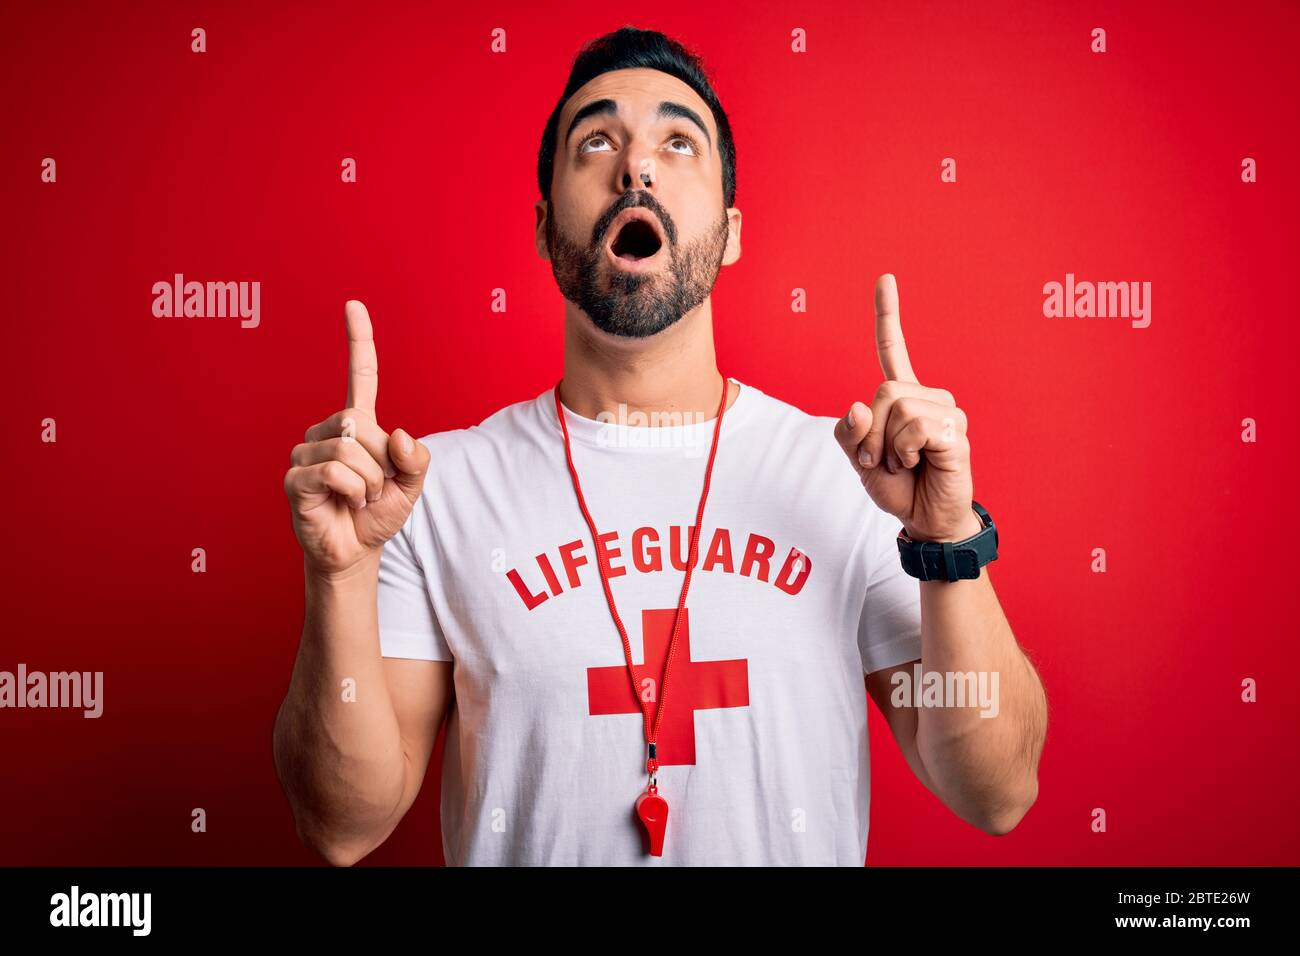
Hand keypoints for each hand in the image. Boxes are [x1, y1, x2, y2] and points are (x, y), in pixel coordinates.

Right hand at [284, 300, 431, 577]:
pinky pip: (335, 472)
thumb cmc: (379, 514)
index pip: (360, 376)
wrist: (355, 552)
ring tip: (361, 499)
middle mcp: (328, 431)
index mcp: (359, 425)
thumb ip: (418, 460)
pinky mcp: (295, 477)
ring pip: (350, 450)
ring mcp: (307, 452)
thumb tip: (399, 434)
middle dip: (382, 461)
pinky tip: (346, 504)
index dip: (359, 341)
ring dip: (369, 482)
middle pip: (362, 423)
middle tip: (375, 487)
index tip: (353, 305)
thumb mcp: (413, 486)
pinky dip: (353, 491)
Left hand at [833, 274, 977, 542]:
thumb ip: (850, 433)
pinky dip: (905, 452)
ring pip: (897, 409)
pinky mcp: (956, 432)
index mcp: (904, 397)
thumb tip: (859, 405)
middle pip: (884, 390)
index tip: (885, 278)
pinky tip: (920, 464)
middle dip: (870, 433)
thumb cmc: (897, 487)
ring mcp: (946, 412)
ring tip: (902, 464)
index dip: (888, 314)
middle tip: (880, 460)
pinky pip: (915, 428)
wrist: (925, 520)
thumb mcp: (859, 460)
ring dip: (887, 446)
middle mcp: (928, 397)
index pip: (893, 349)